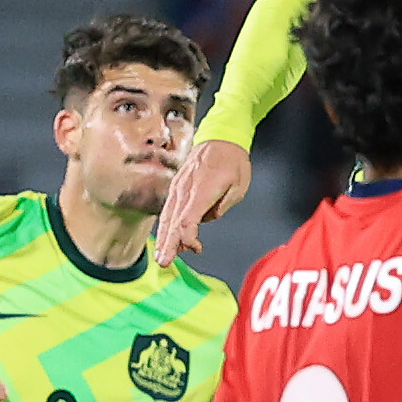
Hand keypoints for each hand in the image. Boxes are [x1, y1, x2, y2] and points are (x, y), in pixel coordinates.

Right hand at [154, 137, 253, 266]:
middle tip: (164, 262)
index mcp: (201, 190)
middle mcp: (185, 189)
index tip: (197, 248)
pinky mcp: (178, 186)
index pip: (187, 220)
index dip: (188, 238)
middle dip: (168, 244)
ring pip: (168, 216)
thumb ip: (223, 206)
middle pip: (173, 221)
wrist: (222, 138)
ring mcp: (179, 187)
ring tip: (162, 256)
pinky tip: (167, 238)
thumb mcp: (238, 186)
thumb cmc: (233, 162)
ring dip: (165, 237)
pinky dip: (168, 225)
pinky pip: (170, 208)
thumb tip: (209, 218)